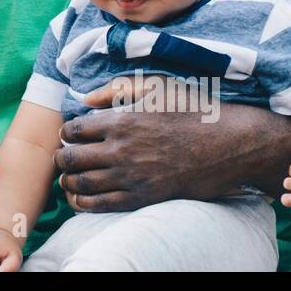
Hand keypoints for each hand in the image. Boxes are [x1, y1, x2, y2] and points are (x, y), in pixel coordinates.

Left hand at [54, 73, 278, 212]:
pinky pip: (102, 205)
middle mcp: (121, 150)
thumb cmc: (193, 111)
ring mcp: (131, 176)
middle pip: (71, 158)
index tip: (70, 134)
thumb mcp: (157, 86)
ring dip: (69, 182)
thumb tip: (86, 99)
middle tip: (65, 157)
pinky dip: (84, 203)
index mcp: (121, 121)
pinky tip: (81, 199)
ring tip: (69, 178)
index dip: (66, 133)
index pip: (73, 130)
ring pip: (81, 184)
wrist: (228, 145)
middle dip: (63, 158)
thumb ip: (117, 89)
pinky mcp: (143, 197)